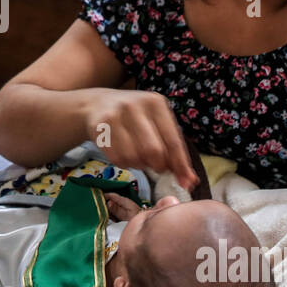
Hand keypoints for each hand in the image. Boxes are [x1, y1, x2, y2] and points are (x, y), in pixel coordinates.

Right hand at [81, 89, 198, 193]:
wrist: (97, 104)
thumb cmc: (134, 117)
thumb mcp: (156, 122)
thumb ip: (173, 148)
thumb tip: (189, 180)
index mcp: (156, 103)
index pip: (173, 141)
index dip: (180, 165)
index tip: (187, 183)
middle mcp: (135, 106)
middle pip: (153, 151)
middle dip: (158, 165)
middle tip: (156, 166)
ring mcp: (115, 116)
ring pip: (134, 157)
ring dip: (139, 165)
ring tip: (138, 157)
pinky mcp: (99, 128)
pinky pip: (117, 159)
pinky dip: (124, 164)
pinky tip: (124, 154)